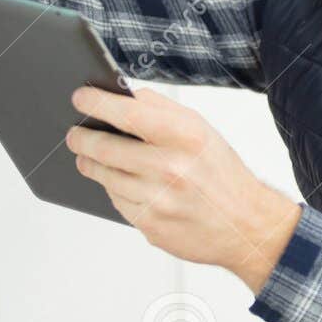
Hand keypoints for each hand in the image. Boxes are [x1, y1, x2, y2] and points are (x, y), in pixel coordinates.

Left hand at [65, 86, 300, 291]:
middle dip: (82, 138)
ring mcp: (158, 201)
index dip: (96, 103)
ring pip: (105, 177)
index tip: (80, 98)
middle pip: (105, 148)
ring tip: (89, 157)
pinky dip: (115, 191)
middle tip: (75, 134)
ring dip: (92, 165)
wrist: (246, 225)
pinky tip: (123, 184)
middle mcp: (171, 168)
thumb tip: (123, 95)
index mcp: (185, 137)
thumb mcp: (201, 130)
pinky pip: (116, 203)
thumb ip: (162, 109)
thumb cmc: (222, 174)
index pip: (128, 113)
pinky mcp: (150, 226)